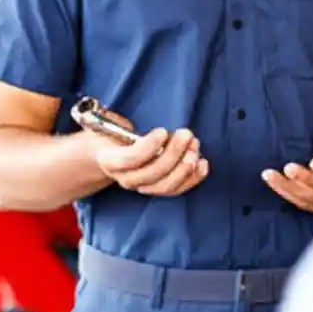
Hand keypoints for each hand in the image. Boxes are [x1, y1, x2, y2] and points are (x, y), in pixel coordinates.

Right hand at [92, 113, 208, 196]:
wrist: (111, 154)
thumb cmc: (114, 135)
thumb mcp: (111, 126)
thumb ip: (120, 123)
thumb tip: (137, 121)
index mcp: (110, 161)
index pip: (130, 159)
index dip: (148, 147)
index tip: (162, 131)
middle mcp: (126, 179)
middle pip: (152, 174)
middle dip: (173, 153)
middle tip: (186, 134)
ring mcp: (143, 187)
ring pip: (166, 186)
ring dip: (185, 166)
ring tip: (194, 145)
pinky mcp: (159, 190)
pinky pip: (178, 190)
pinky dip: (193, 178)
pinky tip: (202, 163)